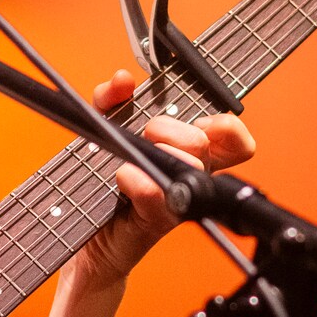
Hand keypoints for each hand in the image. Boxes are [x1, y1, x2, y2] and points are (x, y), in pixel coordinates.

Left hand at [67, 68, 256, 286]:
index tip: (201, 121)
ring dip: (165, 152)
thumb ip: (112, 101)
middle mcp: (187, 178)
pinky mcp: (153, 223)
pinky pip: (157, 198)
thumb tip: (123, 81)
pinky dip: (140, 182)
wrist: (86, 234)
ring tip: (135, 155)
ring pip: (192, 170)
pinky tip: (124, 176)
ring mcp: (174, 202)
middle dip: (177, 129)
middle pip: (205, 145)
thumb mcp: (104, 130)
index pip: (230, 138)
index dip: (225, 126)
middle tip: (150, 131)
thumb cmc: (101, 184)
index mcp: (186, 153)